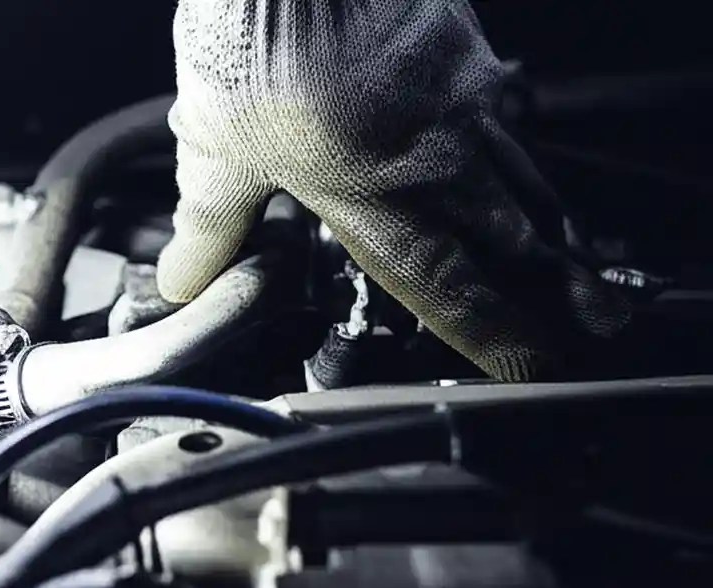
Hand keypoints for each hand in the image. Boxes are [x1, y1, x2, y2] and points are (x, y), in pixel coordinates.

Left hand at [157, 0, 631, 380]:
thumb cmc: (257, 31)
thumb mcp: (216, 143)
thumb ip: (210, 221)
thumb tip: (187, 276)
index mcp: (376, 194)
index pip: (449, 288)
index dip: (491, 334)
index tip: (526, 366)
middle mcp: (438, 154)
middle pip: (516, 238)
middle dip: (552, 289)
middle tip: (588, 324)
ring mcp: (463, 96)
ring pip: (522, 180)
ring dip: (547, 229)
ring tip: (569, 263)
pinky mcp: (464, 49)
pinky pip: (507, 119)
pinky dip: (517, 158)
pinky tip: (513, 166)